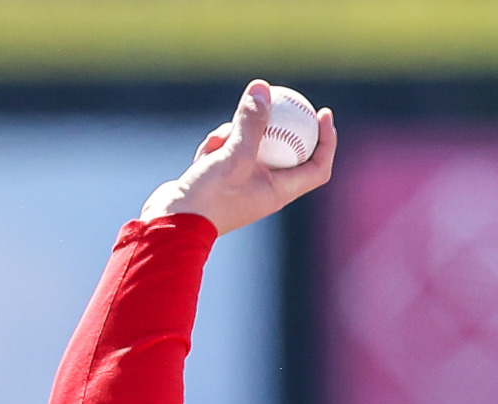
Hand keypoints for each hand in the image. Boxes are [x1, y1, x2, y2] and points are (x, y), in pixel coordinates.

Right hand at [139, 79, 336, 234]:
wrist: (170, 221)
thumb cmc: (209, 196)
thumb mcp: (234, 155)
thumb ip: (251, 122)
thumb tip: (264, 88)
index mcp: (280, 192)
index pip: (318, 167)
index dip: (327, 141)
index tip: (323, 113)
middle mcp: (266, 189)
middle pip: (284, 149)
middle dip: (274, 125)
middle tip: (272, 98)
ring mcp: (243, 183)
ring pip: (249, 145)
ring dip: (235, 135)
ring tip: (219, 143)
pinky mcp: (221, 177)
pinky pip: (226, 151)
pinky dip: (217, 146)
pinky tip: (204, 153)